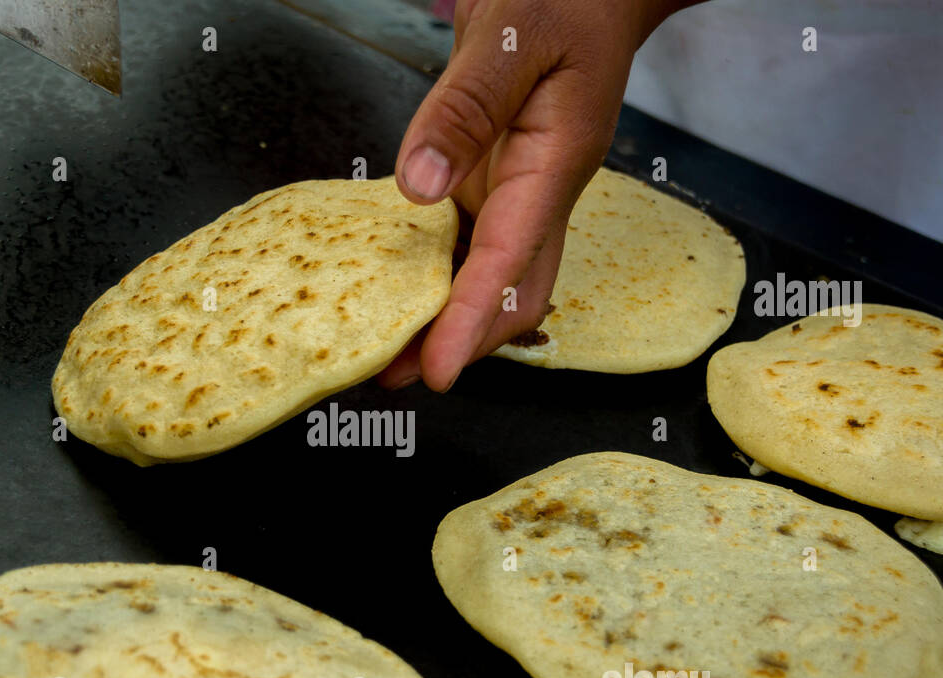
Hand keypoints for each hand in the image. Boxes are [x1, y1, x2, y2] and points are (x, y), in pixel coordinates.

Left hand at [379, 0, 696, 390]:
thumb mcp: (511, 35)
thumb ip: (464, 109)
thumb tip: (416, 187)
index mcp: (555, 165)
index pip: (511, 260)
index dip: (472, 322)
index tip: (438, 371)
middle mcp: (540, 191)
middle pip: (513, 292)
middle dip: (462, 343)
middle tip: (397, 376)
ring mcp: (518, 189)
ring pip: (490, 275)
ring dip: (446, 317)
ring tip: (386, 348)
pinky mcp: (495, 179)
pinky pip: (469, 242)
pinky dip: (438, 275)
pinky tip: (398, 287)